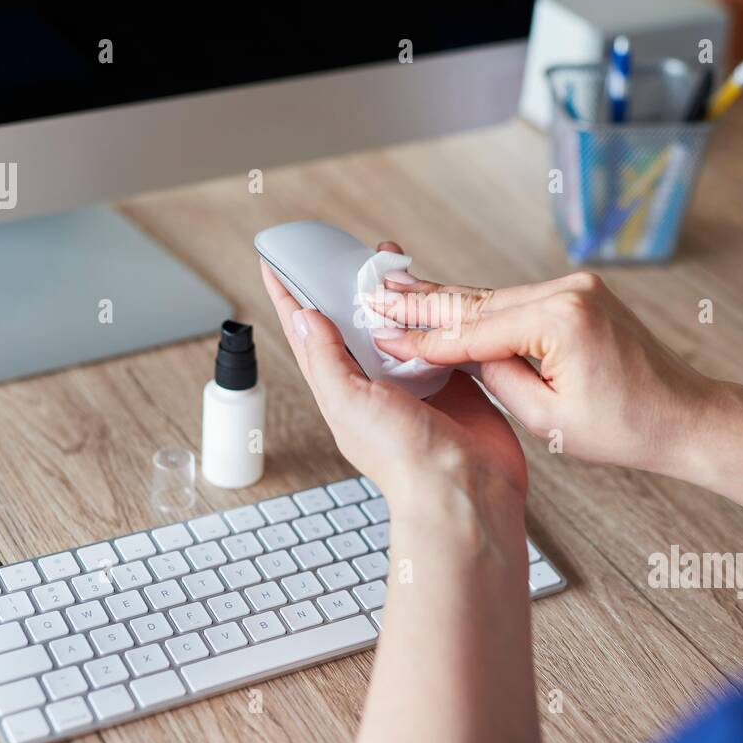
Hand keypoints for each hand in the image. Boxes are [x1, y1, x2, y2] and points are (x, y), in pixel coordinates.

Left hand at [259, 242, 528, 544]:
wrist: (465, 489)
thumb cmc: (404, 459)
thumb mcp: (348, 402)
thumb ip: (327, 360)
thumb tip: (304, 317)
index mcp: (343, 386)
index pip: (308, 333)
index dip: (290, 297)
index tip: (277, 263)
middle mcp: (376, 381)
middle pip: (356, 321)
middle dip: (349, 285)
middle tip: (350, 253)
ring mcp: (417, 380)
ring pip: (401, 324)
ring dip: (397, 294)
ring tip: (394, 262)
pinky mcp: (455, 380)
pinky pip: (443, 337)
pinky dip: (439, 315)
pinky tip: (438, 295)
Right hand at [367, 269, 717, 476]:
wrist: (686, 416)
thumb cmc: (628, 428)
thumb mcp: (549, 420)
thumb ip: (499, 379)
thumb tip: (465, 355)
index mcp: (562, 321)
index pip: (474, 332)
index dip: (423, 338)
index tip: (384, 334)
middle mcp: (570, 291)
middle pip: (479, 302)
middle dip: (424, 302)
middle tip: (376, 294)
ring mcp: (577, 287)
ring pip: (495, 298)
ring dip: (448, 301)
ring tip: (398, 293)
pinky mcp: (580, 294)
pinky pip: (518, 302)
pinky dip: (482, 308)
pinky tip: (447, 303)